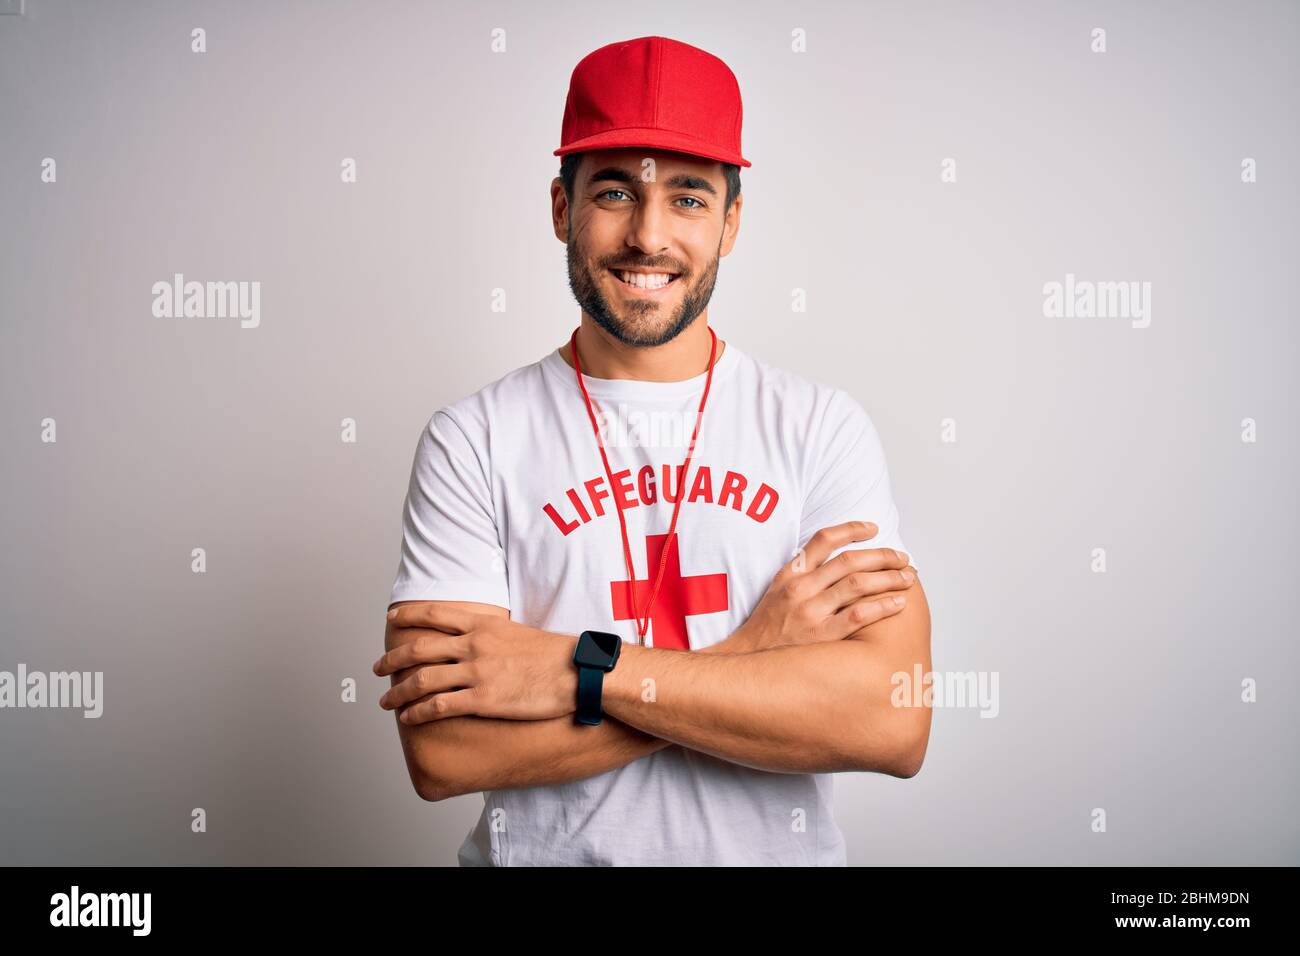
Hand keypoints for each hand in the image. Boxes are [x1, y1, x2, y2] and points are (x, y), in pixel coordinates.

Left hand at [374, 605, 577, 723]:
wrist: (578, 672)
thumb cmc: (555, 655)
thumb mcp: (518, 632)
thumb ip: (492, 635)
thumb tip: (479, 642)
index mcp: (483, 625)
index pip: (435, 615)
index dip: (408, 616)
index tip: (391, 620)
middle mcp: (474, 645)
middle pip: (419, 649)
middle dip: (391, 659)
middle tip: (377, 668)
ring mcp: (477, 672)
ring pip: (422, 680)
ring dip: (398, 692)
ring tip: (386, 701)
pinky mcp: (483, 700)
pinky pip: (439, 706)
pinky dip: (418, 712)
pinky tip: (409, 719)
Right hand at [728, 520, 914, 652]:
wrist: (747, 660)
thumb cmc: (767, 628)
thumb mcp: (776, 590)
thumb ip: (802, 573)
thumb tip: (833, 559)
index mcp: (791, 573)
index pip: (824, 539)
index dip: (852, 528)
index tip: (874, 528)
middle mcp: (801, 588)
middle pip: (849, 561)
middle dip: (882, 556)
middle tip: (902, 558)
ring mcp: (811, 611)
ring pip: (858, 584)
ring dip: (888, 578)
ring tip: (907, 578)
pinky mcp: (821, 635)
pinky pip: (859, 615)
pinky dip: (882, 606)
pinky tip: (898, 603)